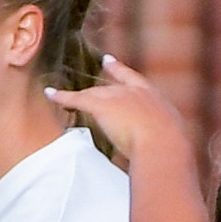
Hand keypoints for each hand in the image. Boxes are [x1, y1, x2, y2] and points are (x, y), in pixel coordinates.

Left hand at [45, 56, 187, 167]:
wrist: (164, 145)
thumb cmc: (170, 150)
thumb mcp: (170, 143)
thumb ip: (160, 145)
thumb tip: (164, 161)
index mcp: (155, 100)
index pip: (135, 81)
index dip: (120, 70)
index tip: (108, 61)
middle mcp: (137, 93)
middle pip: (112, 87)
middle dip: (100, 84)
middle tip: (90, 72)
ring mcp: (120, 97)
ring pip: (95, 93)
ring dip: (80, 95)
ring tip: (62, 94)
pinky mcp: (103, 105)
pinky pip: (78, 99)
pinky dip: (62, 96)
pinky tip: (50, 94)